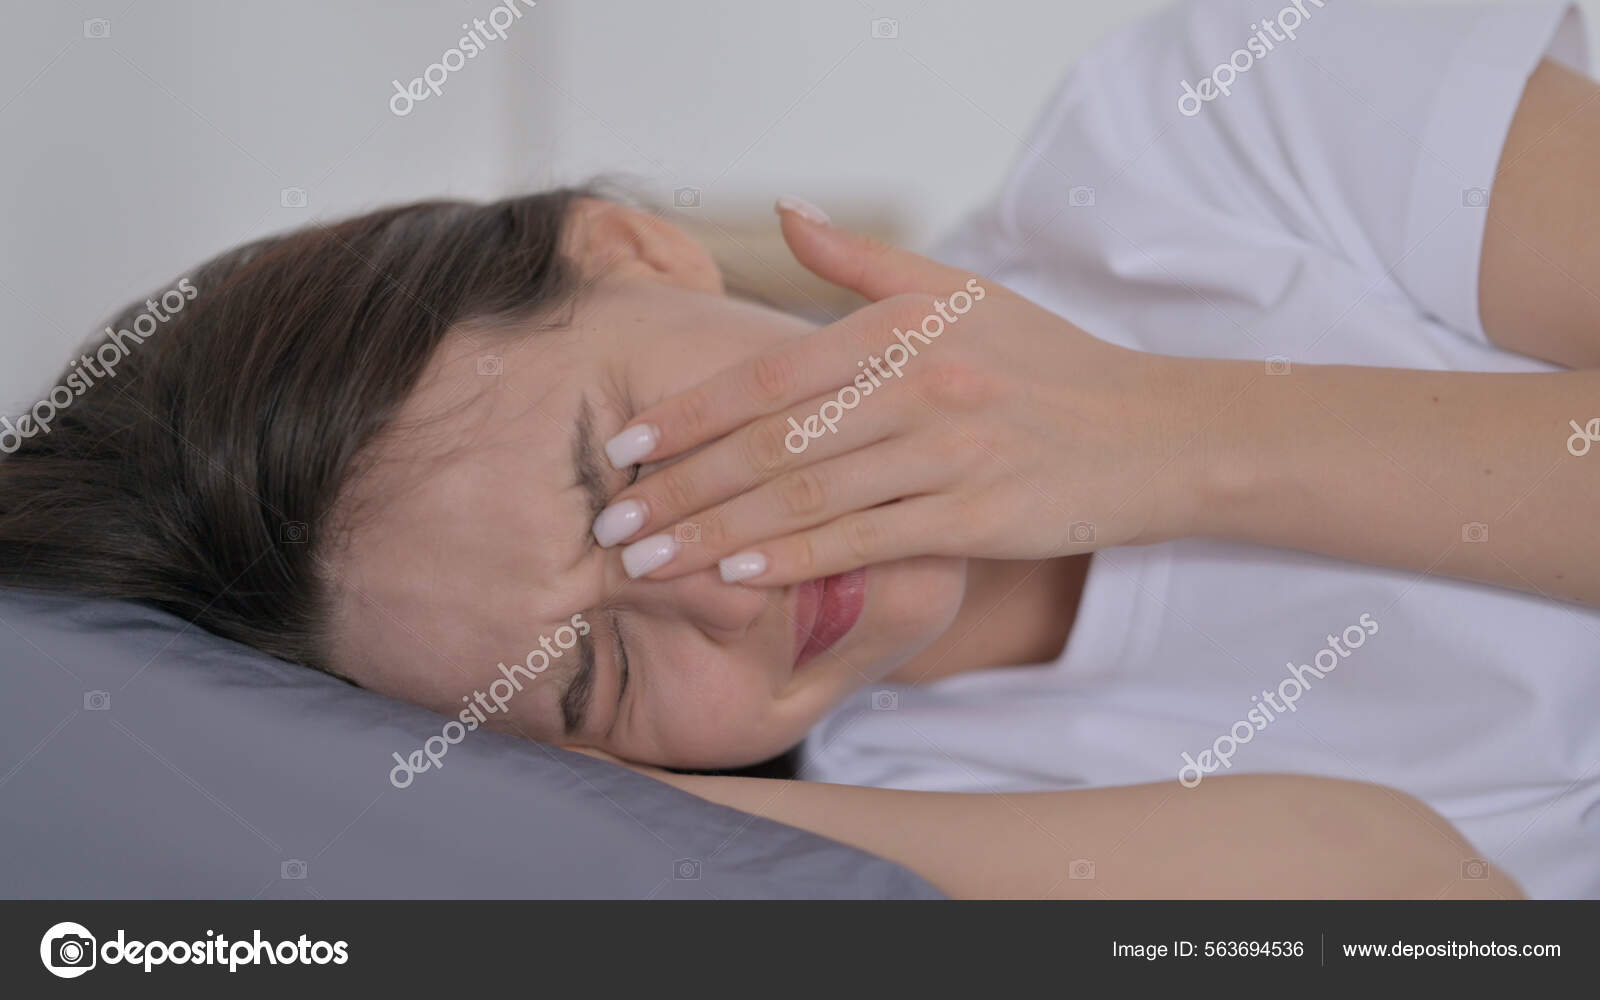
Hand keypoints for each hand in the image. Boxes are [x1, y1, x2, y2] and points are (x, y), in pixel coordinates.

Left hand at [594, 199, 1205, 585]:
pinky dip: (796, 561)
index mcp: (903, 327)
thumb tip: (787, 209)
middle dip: (681, 488)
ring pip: (807, 499)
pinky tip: (736, 576)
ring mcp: (949, 453)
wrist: (1151, 433)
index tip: (629, 447)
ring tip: (650, 561)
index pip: (770, 374)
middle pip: (773, 444)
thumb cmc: (1045, 361)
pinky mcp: (977, 517)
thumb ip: (862, 260)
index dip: (691, 413)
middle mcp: (920, 384)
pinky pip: (866, 542)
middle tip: (613, 522)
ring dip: (717, 534)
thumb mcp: (961, 291)